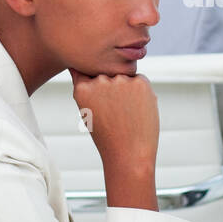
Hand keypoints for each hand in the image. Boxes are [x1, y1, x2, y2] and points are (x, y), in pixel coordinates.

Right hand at [69, 69, 158, 208]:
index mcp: (82, 89)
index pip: (84, 71)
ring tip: (126, 114)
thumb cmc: (108, 136)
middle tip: (116, 113)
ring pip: (124, 76)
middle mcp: (99, 80)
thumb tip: (91, 67)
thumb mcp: (88, 111)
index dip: (92, 79)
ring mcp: (120, 80)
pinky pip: (139, 80)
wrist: (129, 154)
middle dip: (112, 88)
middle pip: (107, 74)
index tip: (97, 91)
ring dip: (127, 89)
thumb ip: (88, 88)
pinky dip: (140, 92)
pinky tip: (137, 111)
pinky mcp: (140, 81)